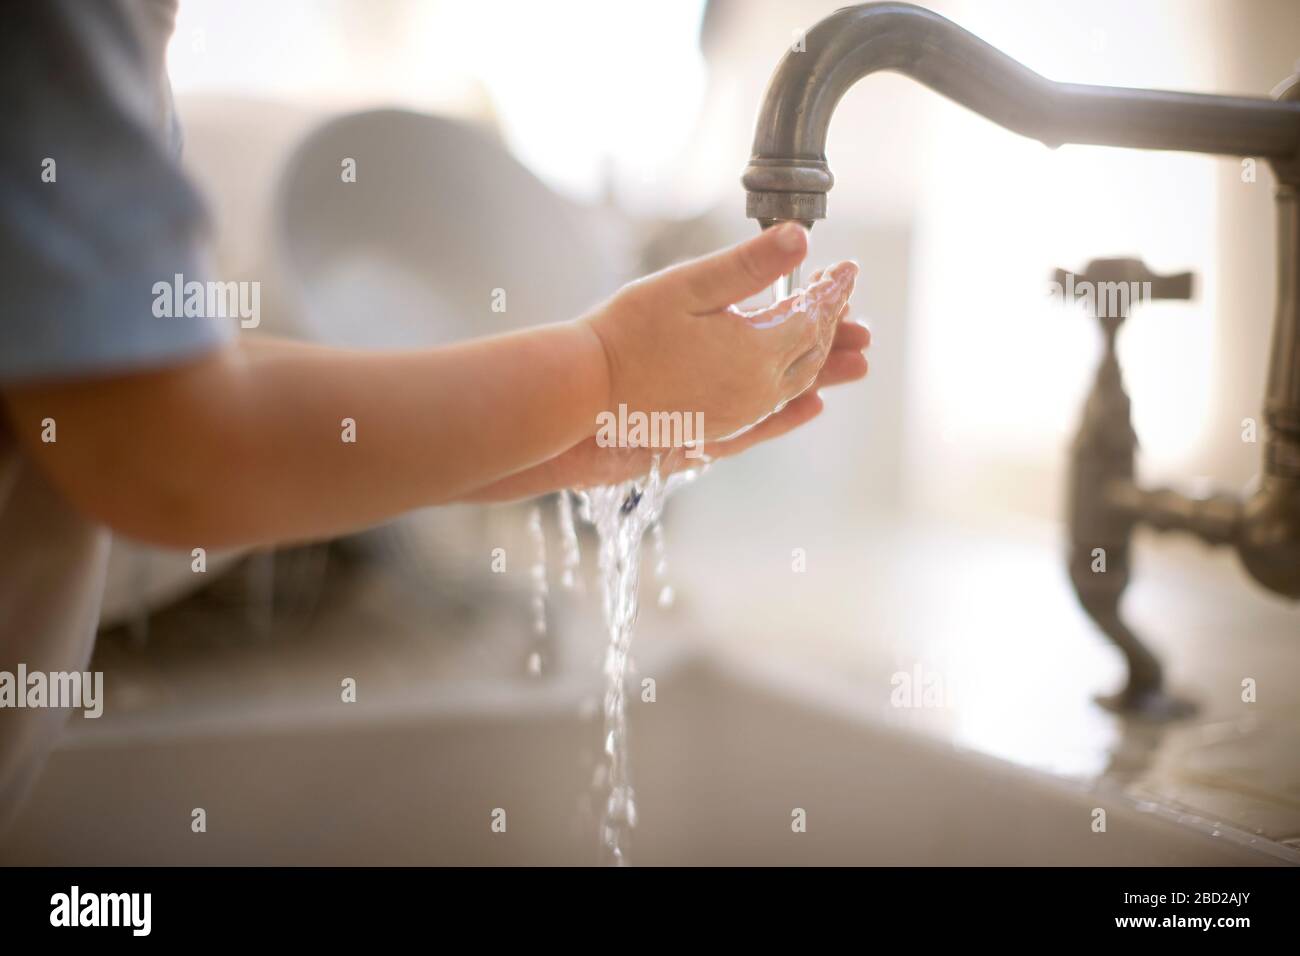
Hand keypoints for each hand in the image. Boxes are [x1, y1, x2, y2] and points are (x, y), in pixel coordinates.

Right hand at [465, 291, 869, 499]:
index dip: (832, 289)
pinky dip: (797, 411)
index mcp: (756, 351)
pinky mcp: (718, 434)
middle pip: (811, 352)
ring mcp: (739, 417)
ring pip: (798, 386)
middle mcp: (758, 391)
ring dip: (827, 364)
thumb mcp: (686, 287)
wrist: (584, 396)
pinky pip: (772, 423)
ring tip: (858, 354)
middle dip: (833, 322)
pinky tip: (811, 407)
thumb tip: (800, 239)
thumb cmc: (625, 334)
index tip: (845, 267)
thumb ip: (747, 266)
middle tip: (846, 300)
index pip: (811, 314)